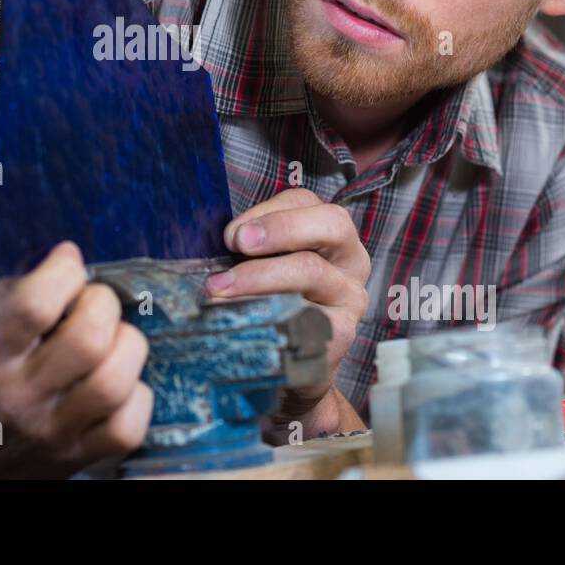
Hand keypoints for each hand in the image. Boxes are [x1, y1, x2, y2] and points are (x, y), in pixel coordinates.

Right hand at [0, 242, 152, 477]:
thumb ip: (6, 293)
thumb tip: (66, 265)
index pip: (35, 304)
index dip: (64, 271)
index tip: (67, 263)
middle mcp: (17, 395)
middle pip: (88, 339)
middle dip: (102, 303)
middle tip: (91, 303)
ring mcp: (49, 432)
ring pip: (115, 382)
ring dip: (126, 346)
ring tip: (111, 340)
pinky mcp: (73, 459)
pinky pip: (128, 427)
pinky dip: (135, 396)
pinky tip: (116, 383)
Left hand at [206, 188, 369, 429]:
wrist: (288, 362)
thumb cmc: (274, 301)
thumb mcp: (264, 265)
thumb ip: (250, 246)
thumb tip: (214, 237)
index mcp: (331, 233)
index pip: (306, 202)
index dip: (268, 211)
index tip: (232, 234)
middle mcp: (350, 260)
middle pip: (330, 225)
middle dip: (279, 229)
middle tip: (237, 242)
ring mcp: (350, 297)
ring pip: (311, 271)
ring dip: (259, 276)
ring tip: (220, 288)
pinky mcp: (342, 334)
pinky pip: (306, 317)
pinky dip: (268, 315)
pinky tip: (242, 320)